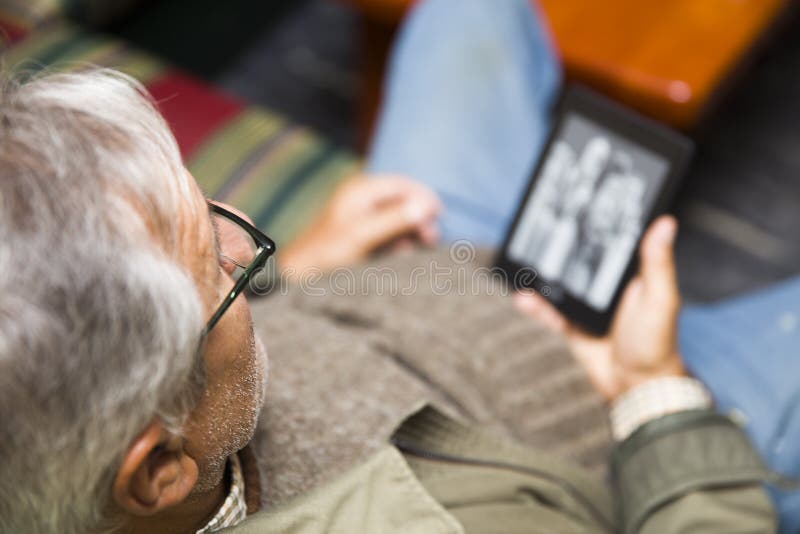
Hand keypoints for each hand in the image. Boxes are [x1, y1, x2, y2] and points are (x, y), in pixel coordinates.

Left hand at [278, 175, 440, 277]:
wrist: (301, 275)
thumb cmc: (327, 253)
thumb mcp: (363, 236)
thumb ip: (394, 219)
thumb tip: (425, 207)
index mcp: (361, 190)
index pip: (402, 184)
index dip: (423, 196)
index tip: (439, 214)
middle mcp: (363, 199)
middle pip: (403, 200)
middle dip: (419, 217)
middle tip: (431, 238)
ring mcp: (363, 216)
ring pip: (399, 217)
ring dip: (412, 230)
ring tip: (421, 246)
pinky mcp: (363, 234)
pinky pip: (390, 232)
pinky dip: (400, 240)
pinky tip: (402, 253)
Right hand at [514, 216, 685, 401]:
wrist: (637, 386)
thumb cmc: (657, 343)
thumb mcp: (659, 298)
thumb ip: (657, 262)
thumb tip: (666, 222)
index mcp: (629, 277)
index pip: (611, 245)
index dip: (598, 226)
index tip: (581, 205)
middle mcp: (606, 290)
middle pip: (580, 263)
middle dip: (562, 248)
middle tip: (543, 227)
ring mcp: (587, 308)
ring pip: (560, 285)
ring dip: (542, 275)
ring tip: (525, 260)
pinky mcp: (572, 327)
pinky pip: (549, 313)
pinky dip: (535, 305)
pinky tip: (522, 296)